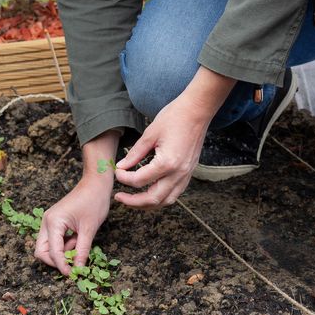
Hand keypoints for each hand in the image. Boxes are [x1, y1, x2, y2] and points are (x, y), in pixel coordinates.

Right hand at [34, 129, 119, 275]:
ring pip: (48, 247)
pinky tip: (78, 239)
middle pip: (42, 251)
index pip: (52, 252)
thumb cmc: (94, 201)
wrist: (96, 182)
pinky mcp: (56, 221)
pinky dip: (65, 245)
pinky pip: (55, 240)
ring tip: (80, 243)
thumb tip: (78, 270)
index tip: (72, 275)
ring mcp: (50, 221)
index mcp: (53, 222)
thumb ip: (82, 250)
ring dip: (62, 252)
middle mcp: (47, 222)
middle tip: (73, 263)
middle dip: (56, 261)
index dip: (61, 266)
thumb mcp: (89, 228)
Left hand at [113, 67, 234, 208]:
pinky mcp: (189, 173)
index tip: (116, 172)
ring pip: (165, 201)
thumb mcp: (150, 134)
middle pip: (152, 199)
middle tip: (119, 196)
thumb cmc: (174, 117)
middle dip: (133, 201)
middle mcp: (178, 174)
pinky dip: (161, 197)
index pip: (139, 180)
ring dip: (147, 203)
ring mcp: (186, 175)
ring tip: (133, 199)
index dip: (124, 178)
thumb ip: (135, 154)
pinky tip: (150, 191)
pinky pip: (174, 193)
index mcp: (167, 163)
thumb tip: (121, 167)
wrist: (197, 110)